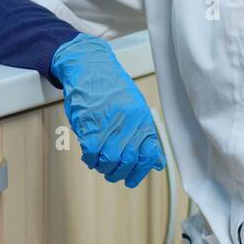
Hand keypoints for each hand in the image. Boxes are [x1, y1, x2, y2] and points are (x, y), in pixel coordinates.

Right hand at [51, 33, 165, 187]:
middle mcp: (127, 121)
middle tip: (113, 172)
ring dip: (104, 167)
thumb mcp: (134, 106)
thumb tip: (154, 160)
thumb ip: (143, 133)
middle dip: (120, 172)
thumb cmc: (110, 85)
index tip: (133, 177)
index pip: (149, 153)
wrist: (89, 66)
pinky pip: (92, 152)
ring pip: (109, 160)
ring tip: (101, 163)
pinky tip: (90, 156)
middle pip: (128, 160)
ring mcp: (108, 123)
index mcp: (141, 118)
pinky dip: (90, 159)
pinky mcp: (90, 124)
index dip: (141, 170)